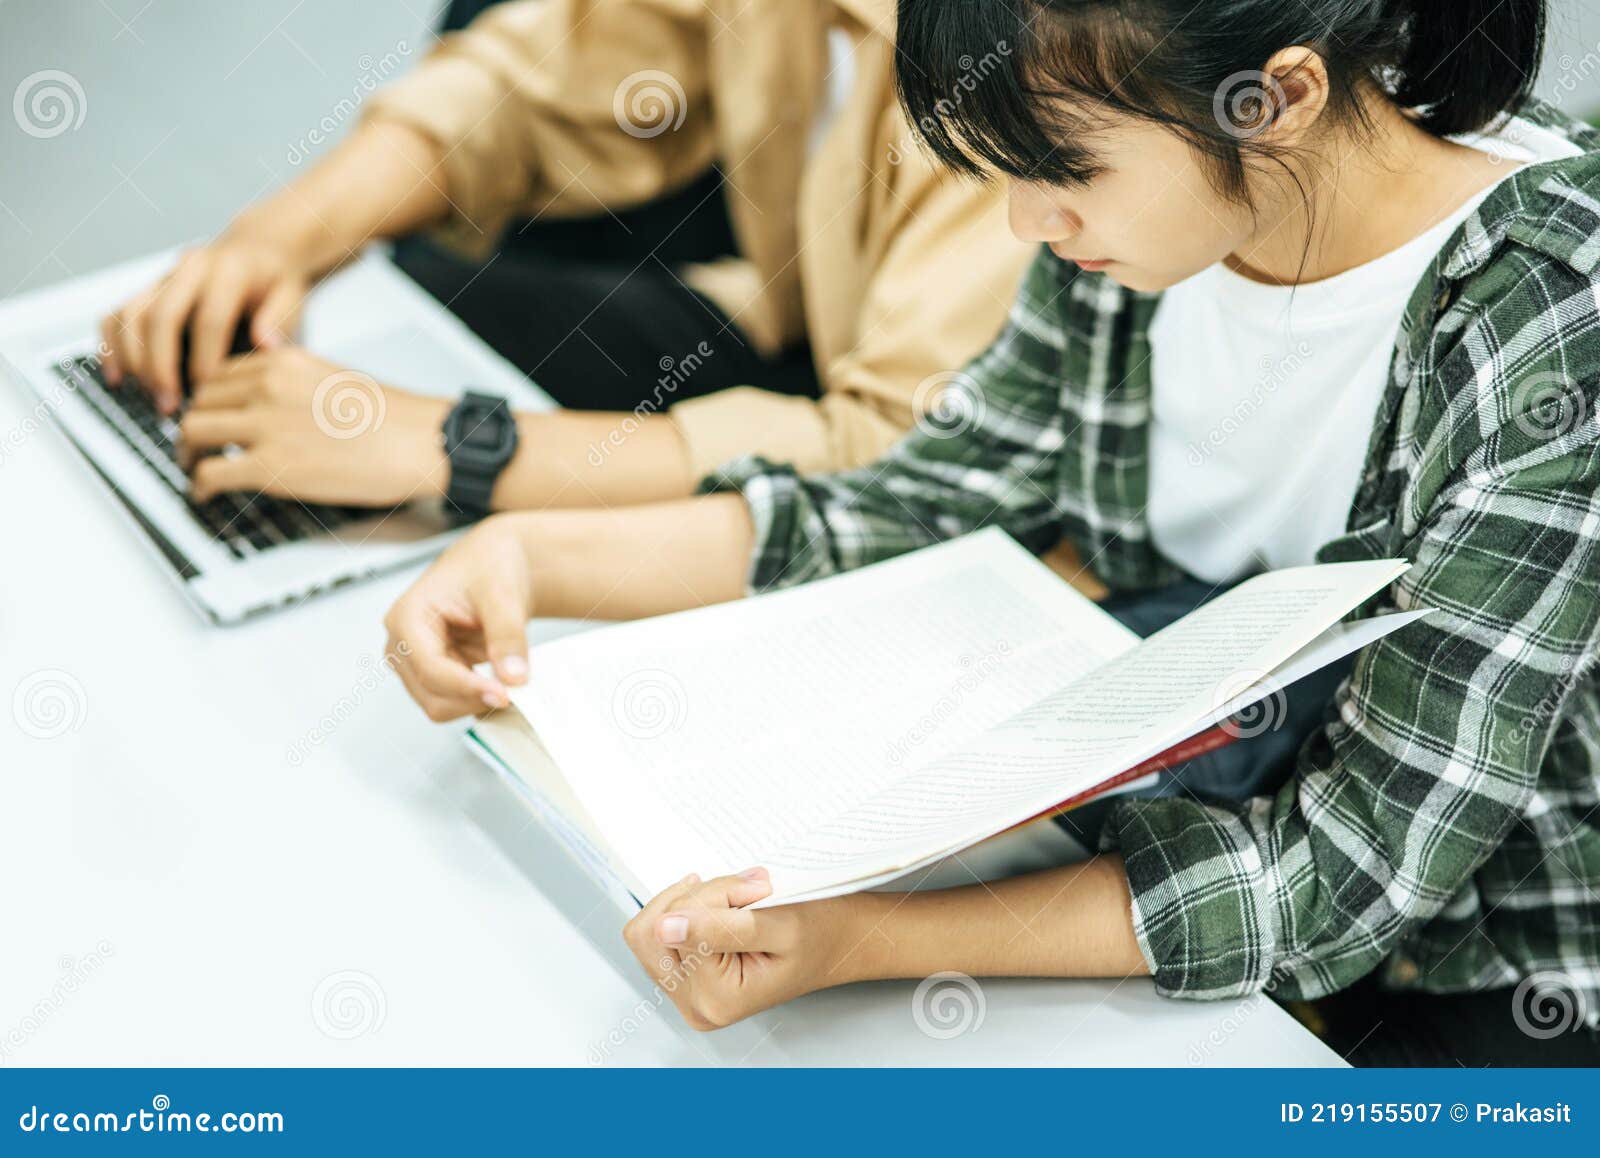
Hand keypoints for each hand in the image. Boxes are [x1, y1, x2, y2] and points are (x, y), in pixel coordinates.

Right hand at [101, 232, 314, 413]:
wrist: (258, 249)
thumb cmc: (276, 281)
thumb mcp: (292, 295)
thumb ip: (279, 320)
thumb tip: (266, 346)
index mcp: (228, 271)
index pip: (210, 318)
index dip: (206, 359)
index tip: (208, 393)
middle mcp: (190, 270)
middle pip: (160, 316)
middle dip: (160, 366)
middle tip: (168, 405)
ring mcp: (164, 278)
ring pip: (131, 314)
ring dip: (134, 360)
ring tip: (150, 397)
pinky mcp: (148, 289)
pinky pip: (117, 314)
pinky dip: (111, 346)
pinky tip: (118, 378)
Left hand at [180, 347, 449, 505]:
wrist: (423, 443)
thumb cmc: (396, 420)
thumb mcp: (336, 380)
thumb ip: (296, 385)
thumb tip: (275, 409)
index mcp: (284, 362)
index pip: (220, 373)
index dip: (210, 398)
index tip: (213, 415)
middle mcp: (266, 387)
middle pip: (200, 401)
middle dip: (194, 425)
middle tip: (198, 445)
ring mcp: (263, 426)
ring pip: (193, 433)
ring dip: (189, 455)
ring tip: (196, 469)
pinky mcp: (268, 467)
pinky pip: (209, 474)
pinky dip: (199, 486)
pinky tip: (205, 494)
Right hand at [383, 513, 538, 720]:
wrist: (494, 564)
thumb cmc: (487, 566)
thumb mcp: (503, 595)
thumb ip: (507, 636)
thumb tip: (513, 676)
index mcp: (407, 617)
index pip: (431, 668)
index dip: (468, 687)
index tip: (504, 695)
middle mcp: (402, 644)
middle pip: (432, 695)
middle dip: (473, 698)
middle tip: (516, 692)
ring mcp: (415, 662)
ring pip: (441, 705)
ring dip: (476, 700)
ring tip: (509, 679)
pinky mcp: (433, 674)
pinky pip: (455, 701)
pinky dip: (479, 698)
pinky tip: (500, 681)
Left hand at [622, 869, 866, 1029]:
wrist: (838, 941)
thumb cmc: (818, 934)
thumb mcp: (775, 924)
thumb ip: (717, 927)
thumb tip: (665, 926)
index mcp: (716, 1000)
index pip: (672, 927)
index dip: (713, 896)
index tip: (753, 891)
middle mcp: (695, 1006)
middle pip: (649, 931)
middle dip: (695, 899)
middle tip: (740, 894)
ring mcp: (686, 995)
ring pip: (647, 930)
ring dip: (690, 903)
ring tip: (732, 902)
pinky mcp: (684, 980)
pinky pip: (656, 935)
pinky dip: (685, 910)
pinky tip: (717, 909)